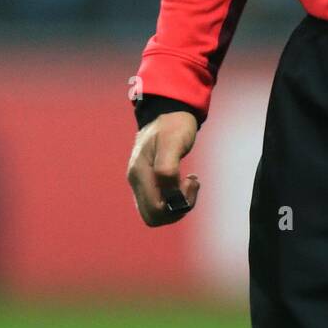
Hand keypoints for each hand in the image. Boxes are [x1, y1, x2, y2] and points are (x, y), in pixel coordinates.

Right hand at [127, 111, 200, 226]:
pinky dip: (174, 198)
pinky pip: (158, 201)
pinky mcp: (148, 180)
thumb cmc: (173, 124)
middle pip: (153, 217)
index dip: (176, 205)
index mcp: (140, 173)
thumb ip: (167, 169)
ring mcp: (140, 181)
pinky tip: (184, 181)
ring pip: (156, 212)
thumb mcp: (173, 142)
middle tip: (191, 186)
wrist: (168, 110)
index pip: (155, 210)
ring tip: (190, 182)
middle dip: (176, 209)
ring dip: (177, 204)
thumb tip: (168, 193)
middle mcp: (136, 181)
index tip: (189, 182)